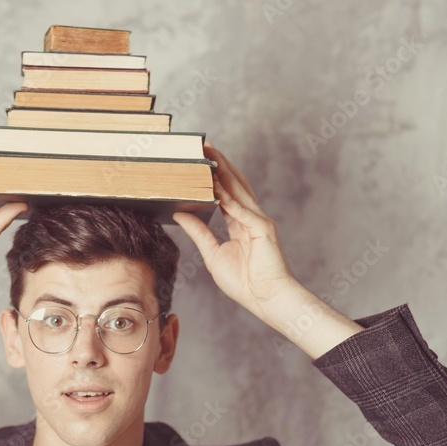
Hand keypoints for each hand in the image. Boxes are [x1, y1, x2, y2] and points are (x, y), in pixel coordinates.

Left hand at [172, 143, 297, 318]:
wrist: (266, 299)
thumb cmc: (245, 283)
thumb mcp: (213, 254)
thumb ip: (198, 232)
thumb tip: (180, 213)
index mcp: (240, 224)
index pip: (225, 194)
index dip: (213, 177)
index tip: (200, 162)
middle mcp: (250, 217)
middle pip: (233, 185)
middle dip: (218, 165)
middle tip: (203, 146)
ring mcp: (258, 221)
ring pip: (238, 190)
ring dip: (224, 171)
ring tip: (209, 154)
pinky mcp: (263, 228)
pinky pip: (241, 210)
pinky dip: (228, 197)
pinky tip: (215, 185)